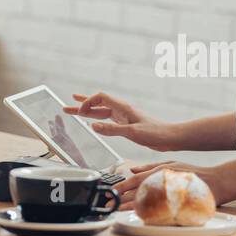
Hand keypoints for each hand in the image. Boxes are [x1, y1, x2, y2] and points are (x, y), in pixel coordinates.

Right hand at [63, 92, 180, 151]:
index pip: (100, 98)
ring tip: (74, 112)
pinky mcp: (127, 124)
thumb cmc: (155, 133)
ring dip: (88, 112)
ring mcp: (124, 116)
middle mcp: (122, 110)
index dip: (88, 102)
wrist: (169, 137)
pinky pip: (108, 119)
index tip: (79, 113)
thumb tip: (93, 126)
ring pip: (101, 112)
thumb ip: (112, 130)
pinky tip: (93, 122)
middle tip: (66, 106)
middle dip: (81, 105)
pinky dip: (97, 119)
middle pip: (98, 103)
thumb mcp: (132, 132)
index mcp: (123, 108)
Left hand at [115, 160, 232, 210]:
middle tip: (109, 204)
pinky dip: (145, 211)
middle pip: (135, 192)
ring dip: (129, 206)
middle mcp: (161, 181)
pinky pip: (155, 208)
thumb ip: (150, 167)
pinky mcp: (174, 201)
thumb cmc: (193, 173)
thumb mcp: (170, 164)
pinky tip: (137, 214)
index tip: (111, 192)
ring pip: (143, 200)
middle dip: (120, 199)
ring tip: (117, 210)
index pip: (135, 180)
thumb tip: (132, 170)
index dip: (121, 187)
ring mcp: (167, 192)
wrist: (215, 182)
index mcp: (158, 172)